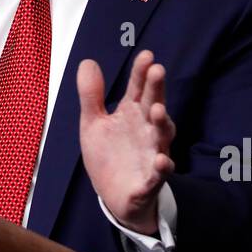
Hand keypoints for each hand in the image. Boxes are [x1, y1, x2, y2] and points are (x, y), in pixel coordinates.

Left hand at [78, 50, 175, 234]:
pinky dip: (162, 167)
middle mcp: (146, 130)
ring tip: (158, 110)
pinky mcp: (150, 180)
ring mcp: (151, 153)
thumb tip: (88, 61)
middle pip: (153, 105)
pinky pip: (159, 173)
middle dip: (156, 89)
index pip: (138, 89)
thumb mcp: (93, 123)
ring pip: (162, 136)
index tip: (146, 54)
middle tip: (157, 70)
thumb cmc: (108, 155)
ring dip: (162, 123)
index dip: (141, 73)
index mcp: (131, 114)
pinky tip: (161, 160)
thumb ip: (91, 95)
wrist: (114, 196)